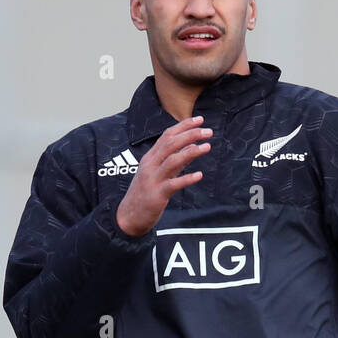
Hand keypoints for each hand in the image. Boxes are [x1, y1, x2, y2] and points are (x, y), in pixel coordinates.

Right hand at [116, 115, 211, 236]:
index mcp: (150, 158)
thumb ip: (174, 161)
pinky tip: (199, 175)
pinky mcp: (157, 195)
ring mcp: (153, 179)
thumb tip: (191, 147)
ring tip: (207, 146)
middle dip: (190, 134)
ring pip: (172, 160)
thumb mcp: (158, 174)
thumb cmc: (145, 195)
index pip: (167, 136)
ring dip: (191, 151)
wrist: (129, 217)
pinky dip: (187, 179)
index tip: (199, 120)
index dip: (183, 126)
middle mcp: (150, 165)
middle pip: (171, 144)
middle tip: (208, 131)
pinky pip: (173, 184)